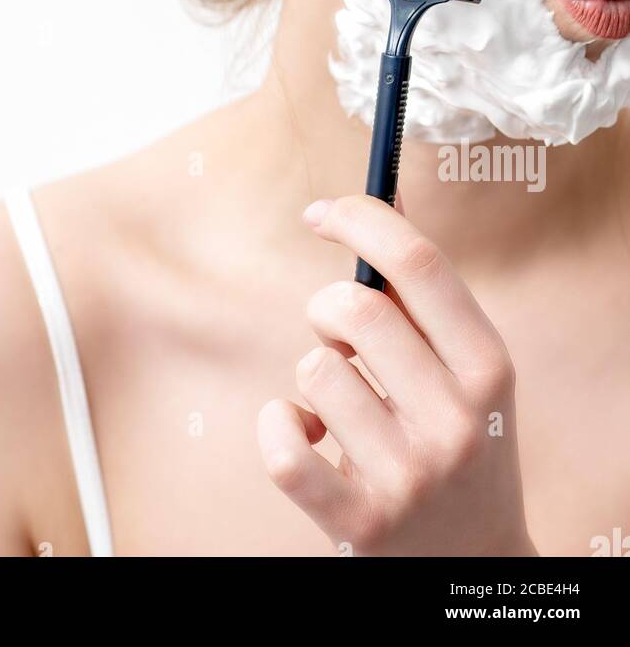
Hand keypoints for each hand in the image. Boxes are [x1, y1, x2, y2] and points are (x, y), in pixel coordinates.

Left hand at [257, 192, 537, 556]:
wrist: (474, 566)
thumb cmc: (460, 443)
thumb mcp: (468, 370)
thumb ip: (426, 294)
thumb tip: (381, 199)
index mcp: (488, 367)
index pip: (419, 263)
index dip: (360, 219)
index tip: (322, 213)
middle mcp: (457, 420)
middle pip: (354, 309)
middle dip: (326, 309)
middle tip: (338, 337)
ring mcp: (410, 476)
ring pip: (313, 372)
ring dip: (311, 378)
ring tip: (341, 404)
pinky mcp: (361, 524)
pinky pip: (283, 446)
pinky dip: (278, 427)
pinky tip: (304, 436)